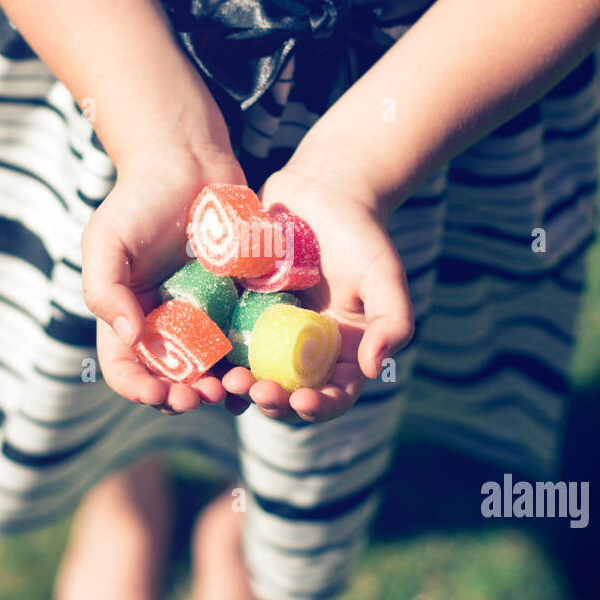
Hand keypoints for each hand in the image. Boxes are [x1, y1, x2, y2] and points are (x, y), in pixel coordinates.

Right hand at [81, 147, 246, 411]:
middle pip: (172, 382)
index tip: (159, 393)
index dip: (138, 389)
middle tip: (205, 395)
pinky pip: (246, 343)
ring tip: (236, 385)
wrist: (189, 163)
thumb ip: (105, 289)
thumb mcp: (105, 240)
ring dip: (223, 387)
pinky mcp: (238, 305)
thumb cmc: (139, 199)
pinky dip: (251, 361)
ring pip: (213, 371)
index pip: (126, 370)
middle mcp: (165, 326)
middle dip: (186, 397)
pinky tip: (261, 365)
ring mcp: (204, 319)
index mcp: (127, 318)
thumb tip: (131, 337)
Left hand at [221, 163, 413, 422]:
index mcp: (341, 353)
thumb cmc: (360, 235)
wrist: (321, 192)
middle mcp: (303, 352)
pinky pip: (225, 342)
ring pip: (252, 375)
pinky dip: (216, 359)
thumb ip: (393, 322)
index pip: (332, 395)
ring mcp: (268, 334)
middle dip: (271, 401)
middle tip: (256, 390)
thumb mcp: (386, 276)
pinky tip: (206, 364)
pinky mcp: (240, 312)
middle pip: (287, 393)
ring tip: (229, 382)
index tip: (302, 399)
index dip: (317, 407)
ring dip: (240, 389)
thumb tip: (374, 368)